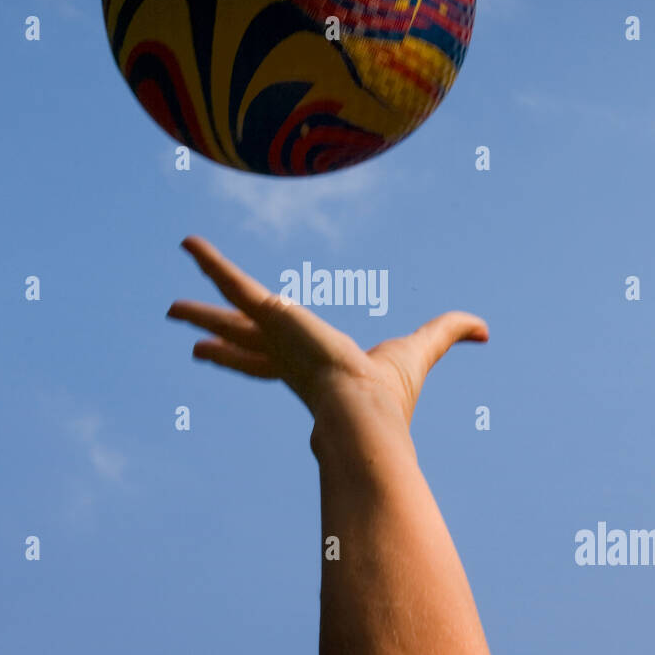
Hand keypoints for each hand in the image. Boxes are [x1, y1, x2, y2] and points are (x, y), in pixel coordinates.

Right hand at [167, 236, 487, 427]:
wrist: (362, 411)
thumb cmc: (390, 392)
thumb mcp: (423, 348)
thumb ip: (449, 333)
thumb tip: (486, 330)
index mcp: (306, 368)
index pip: (267, 359)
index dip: (242, 353)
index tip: (216, 350)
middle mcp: (281, 356)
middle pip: (238, 341)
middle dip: (212, 333)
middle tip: (182, 323)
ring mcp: (270, 337)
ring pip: (228, 314)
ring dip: (199, 307)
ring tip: (168, 308)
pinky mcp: (268, 315)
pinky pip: (233, 282)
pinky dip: (211, 261)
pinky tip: (190, 243)